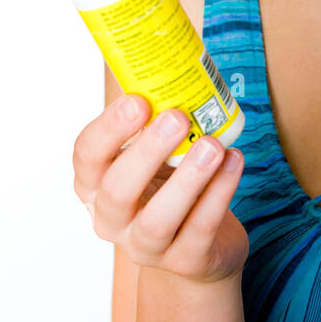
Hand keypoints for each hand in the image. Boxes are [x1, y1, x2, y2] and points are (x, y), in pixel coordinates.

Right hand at [72, 93, 247, 283]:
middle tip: (176, 117)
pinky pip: (201, 228)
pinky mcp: (186, 261)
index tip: (138, 100)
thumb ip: (154, 121)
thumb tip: (174, 60)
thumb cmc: (169, 187)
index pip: (86, 157)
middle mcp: (112, 220)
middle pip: (118, 190)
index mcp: (95, 186)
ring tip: (212, 144)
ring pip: (159, 219)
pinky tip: (234, 161)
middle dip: (147, 152)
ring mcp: (147, 247)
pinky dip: (220, 193)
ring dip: (188, 178)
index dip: (109, 129)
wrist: (199, 250)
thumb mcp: (152, 156)